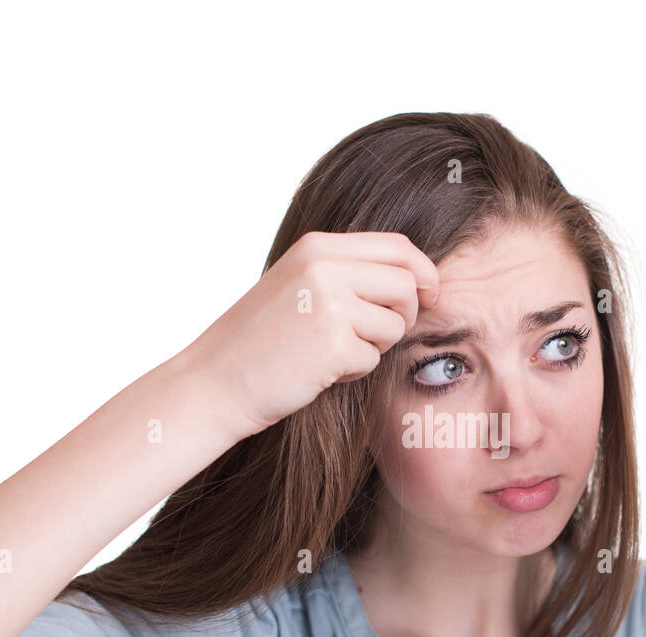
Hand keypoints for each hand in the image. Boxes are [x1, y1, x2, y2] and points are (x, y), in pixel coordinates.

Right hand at [178, 231, 440, 439]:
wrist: (215, 380)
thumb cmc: (258, 339)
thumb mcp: (298, 284)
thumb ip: (345, 271)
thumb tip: (414, 275)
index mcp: (317, 247)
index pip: (397, 246)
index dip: (423, 272)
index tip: (430, 294)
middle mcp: (325, 268)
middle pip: (407, 283)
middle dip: (406, 313)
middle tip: (378, 335)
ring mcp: (329, 304)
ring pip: (396, 323)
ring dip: (376, 346)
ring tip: (335, 352)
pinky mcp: (333, 344)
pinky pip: (374, 358)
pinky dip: (355, 370)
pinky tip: (321, 370)